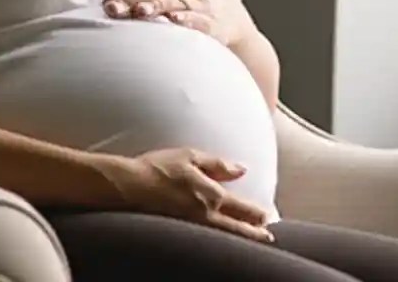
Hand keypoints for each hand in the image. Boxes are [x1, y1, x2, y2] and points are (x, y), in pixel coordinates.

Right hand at [101, 147, 274, 242]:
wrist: (128, 187)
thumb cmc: (158, 168)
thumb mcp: (190, 156)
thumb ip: (218, 164)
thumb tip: (241, 169)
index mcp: (211, 195)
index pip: (242, 208)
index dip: (257, 214)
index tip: (267, 217)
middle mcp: (206, 216)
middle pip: (238, 228)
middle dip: (255, 232)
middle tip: (268, 237)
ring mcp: (193, 227)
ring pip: (224, 237)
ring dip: (240, 238)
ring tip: (252, 242)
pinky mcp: (179, 232)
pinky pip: (207, 239)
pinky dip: (220, 240)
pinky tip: (220, 240)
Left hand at [103, 0, 240, 45]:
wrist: (231, 21)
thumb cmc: (191, 8)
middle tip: (114, 8)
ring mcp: (202, 6)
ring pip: (176, 3)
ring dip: (157, 7)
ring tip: (140, 12)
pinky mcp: (213, 24)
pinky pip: (199, 21)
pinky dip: (186, 19)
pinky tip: (174, 21)